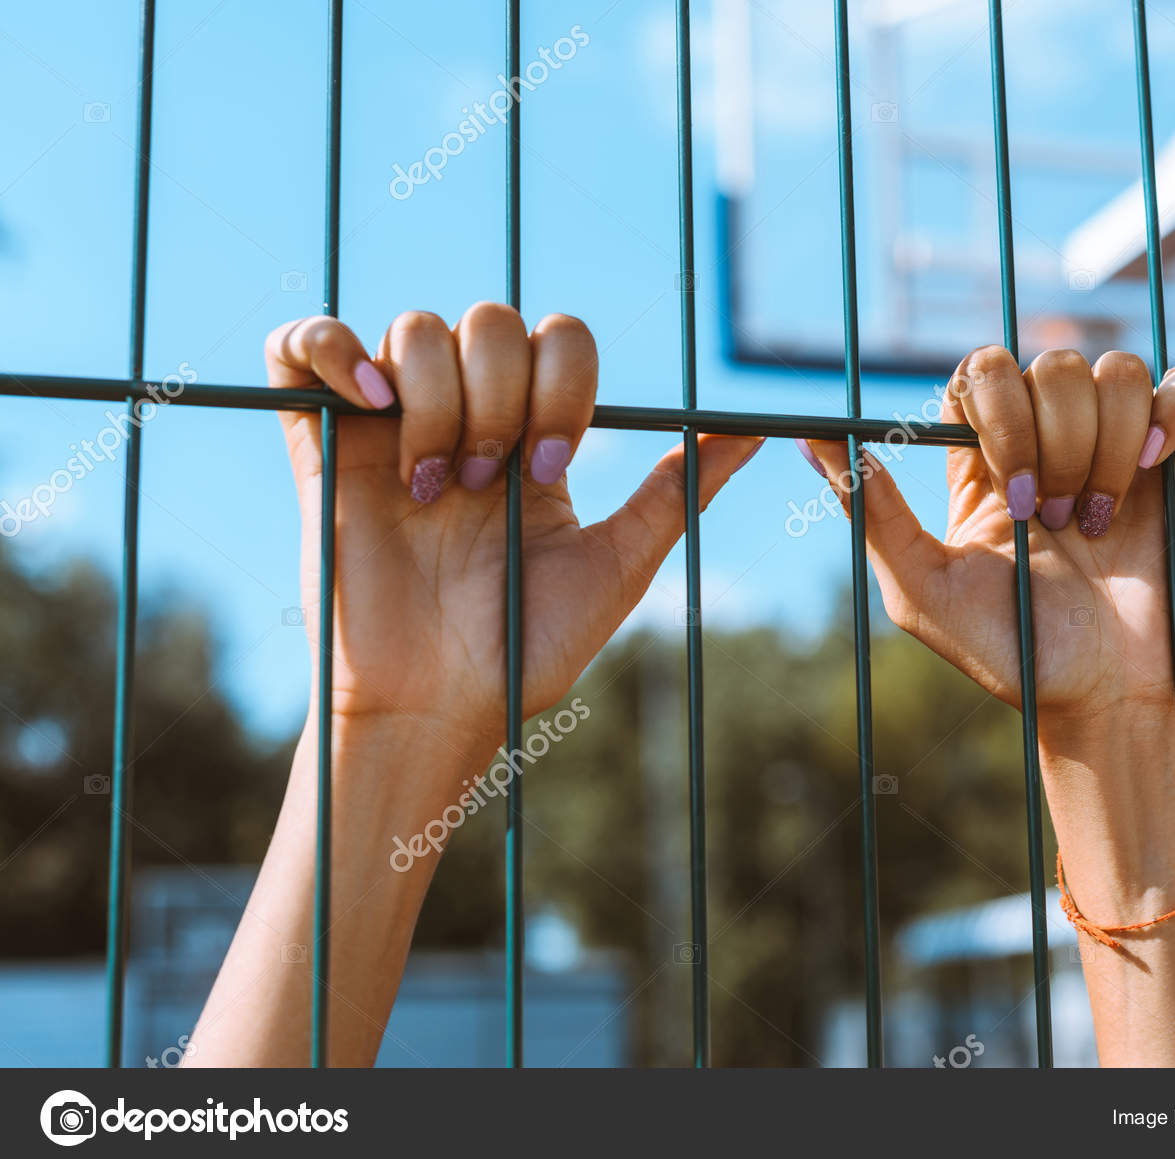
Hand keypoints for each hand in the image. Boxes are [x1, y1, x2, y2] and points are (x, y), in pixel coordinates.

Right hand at [267, 303, 759, 774]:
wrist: (437, 704)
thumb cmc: (527, 647)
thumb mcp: (618, 562)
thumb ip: (678, 488)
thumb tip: (757, 431)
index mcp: (532, 436)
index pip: (556, 338)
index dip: (561, 385)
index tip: (550, 470)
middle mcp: (463, 417)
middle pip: (486, 320)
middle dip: (501, 396)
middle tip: (490, 484)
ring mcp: (389, 428)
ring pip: (410, 326)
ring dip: (433, 400)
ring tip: (433, 487)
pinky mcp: (318, 447)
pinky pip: (300, 346)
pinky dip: (330, 345)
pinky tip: (367, 400)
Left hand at [798, 346, 1174, 724]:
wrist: (1108, 699)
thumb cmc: (1010, 656)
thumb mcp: (922, 592)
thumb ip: (872, 511)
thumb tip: (808, 439)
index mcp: (978, 465)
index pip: (978, 373)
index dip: (995, 409)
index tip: (1005, 494)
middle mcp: (1044, 443)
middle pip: (1047, 364)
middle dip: (1052, 439)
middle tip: (1047, 520)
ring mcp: (1110, 448)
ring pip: (1113, 370)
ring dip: (1106, 447)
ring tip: (1095, 523)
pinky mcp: (1170, 463)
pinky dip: (1174, 412)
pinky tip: (1154, 469)